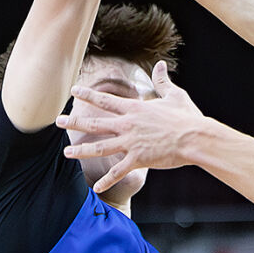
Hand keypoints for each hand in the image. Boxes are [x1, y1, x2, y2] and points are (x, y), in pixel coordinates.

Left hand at [57, 62, 203, 191]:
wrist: (195, 138)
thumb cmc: (187, 117)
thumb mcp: (174, 95)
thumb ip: (162, 81)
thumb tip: (159, 64)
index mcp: (135, 109)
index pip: (106, 100)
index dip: (88, 94)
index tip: (74, 91)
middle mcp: (128, 125)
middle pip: (95, 123)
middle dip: (75, 122)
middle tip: (58, 121)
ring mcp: (131, 143)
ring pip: (100, 147)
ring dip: (81, 150)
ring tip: (66, 152)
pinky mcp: (138, 159)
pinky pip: (118, 171)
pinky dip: (107, 180)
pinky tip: (96, 188)